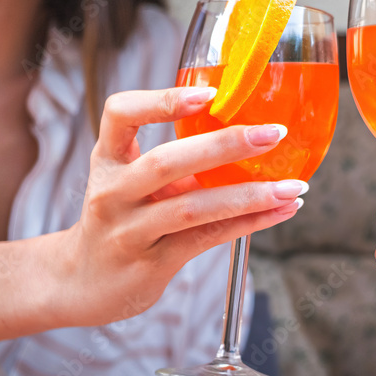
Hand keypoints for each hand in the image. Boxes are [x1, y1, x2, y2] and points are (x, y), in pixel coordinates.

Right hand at [52, 86, 306, 326]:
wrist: (83, 280)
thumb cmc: (122, 218)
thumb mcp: (133, 181)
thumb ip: (177, 161)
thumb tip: (248, 135)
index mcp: (108, 159)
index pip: (121, 114)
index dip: (161, 101)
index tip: (208, 94)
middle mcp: (112, 191)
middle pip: (166, 162)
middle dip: (225, 145)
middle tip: (273, 134)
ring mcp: (129, 230)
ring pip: (192, 207)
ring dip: (249, 195)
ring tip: (292, 187)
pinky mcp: (151, 262)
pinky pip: (206, 238)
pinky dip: (248, 223)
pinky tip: (280, 211)